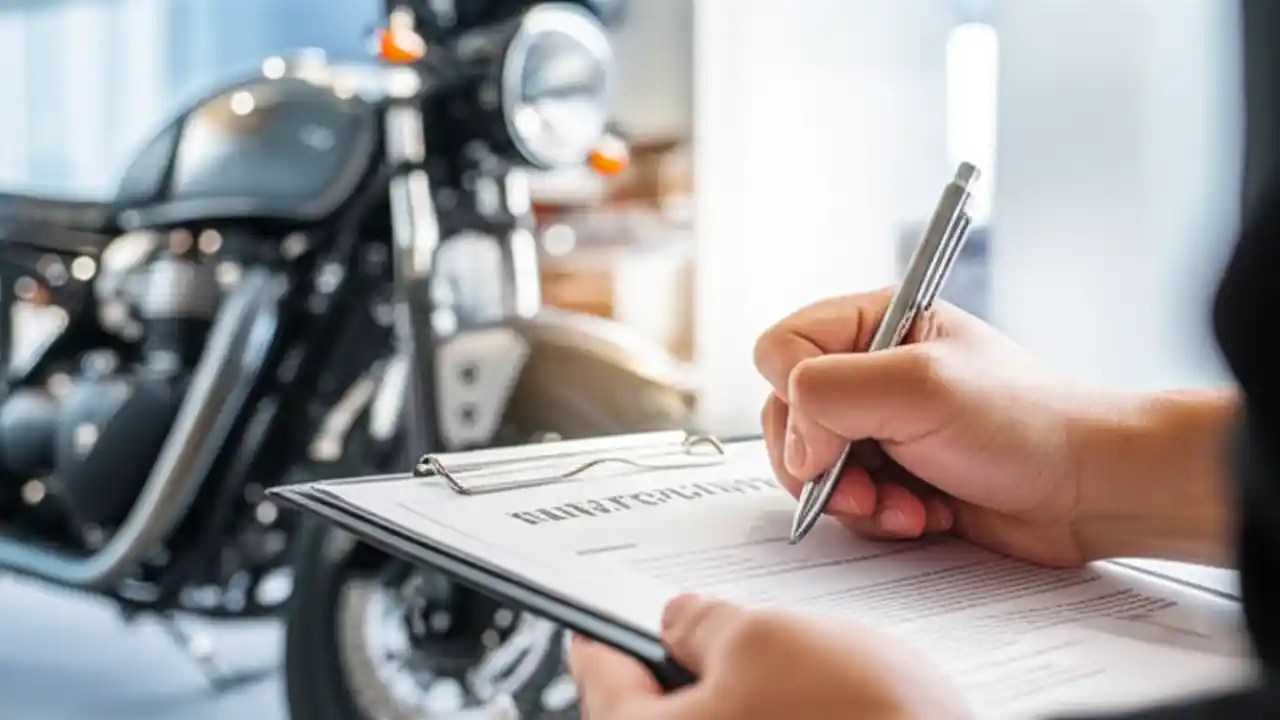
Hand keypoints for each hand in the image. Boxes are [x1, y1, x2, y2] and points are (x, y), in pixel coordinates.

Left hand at [567, 593, 966, 719]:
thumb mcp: (766, 638)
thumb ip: (704, 622)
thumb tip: (683, 620)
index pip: (598, 672)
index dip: (602, 626)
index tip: (598, 608)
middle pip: (656, 705)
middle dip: (677, 657)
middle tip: (697, 617)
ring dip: (731, 684)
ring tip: (770, 650)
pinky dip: (771, 711)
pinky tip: (806, 689)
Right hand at [754, 289, 1238, 566]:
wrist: (1086, 489)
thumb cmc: (1025, 422)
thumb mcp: (919, 386)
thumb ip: (830, 393)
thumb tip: (794, 442)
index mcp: (873, 324)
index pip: (780, 351)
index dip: (795, 399)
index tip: (835, 435)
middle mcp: (869, 371)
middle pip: (785, 416)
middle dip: (822, 463)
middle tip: (865, 483)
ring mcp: (878, 425)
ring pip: (811, 467)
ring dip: (853, 498)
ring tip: (906, 505)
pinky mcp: (891, 474)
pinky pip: (845, 501)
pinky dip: (878, 518)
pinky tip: (923, 516)